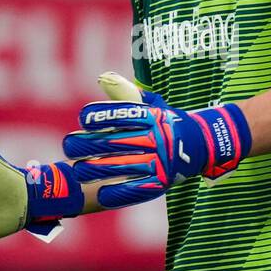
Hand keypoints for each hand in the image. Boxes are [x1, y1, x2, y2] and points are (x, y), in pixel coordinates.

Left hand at [60, 71, 251, 207]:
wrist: (201, 145)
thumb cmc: (166, 122)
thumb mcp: (151, 103)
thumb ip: (125, 91)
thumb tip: (102, 78)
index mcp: (152, 117)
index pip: (122, 115)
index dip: (100, 117)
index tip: (84, 119)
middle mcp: (156, 139)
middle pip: (114, 142)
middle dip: (86, 145)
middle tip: (69, 146)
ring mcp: (159, 162)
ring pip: (120, 167)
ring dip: (95, 169)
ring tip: (77, 169)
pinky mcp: (161, 183)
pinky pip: (136, 189)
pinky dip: (117, 192)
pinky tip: (100, 191)